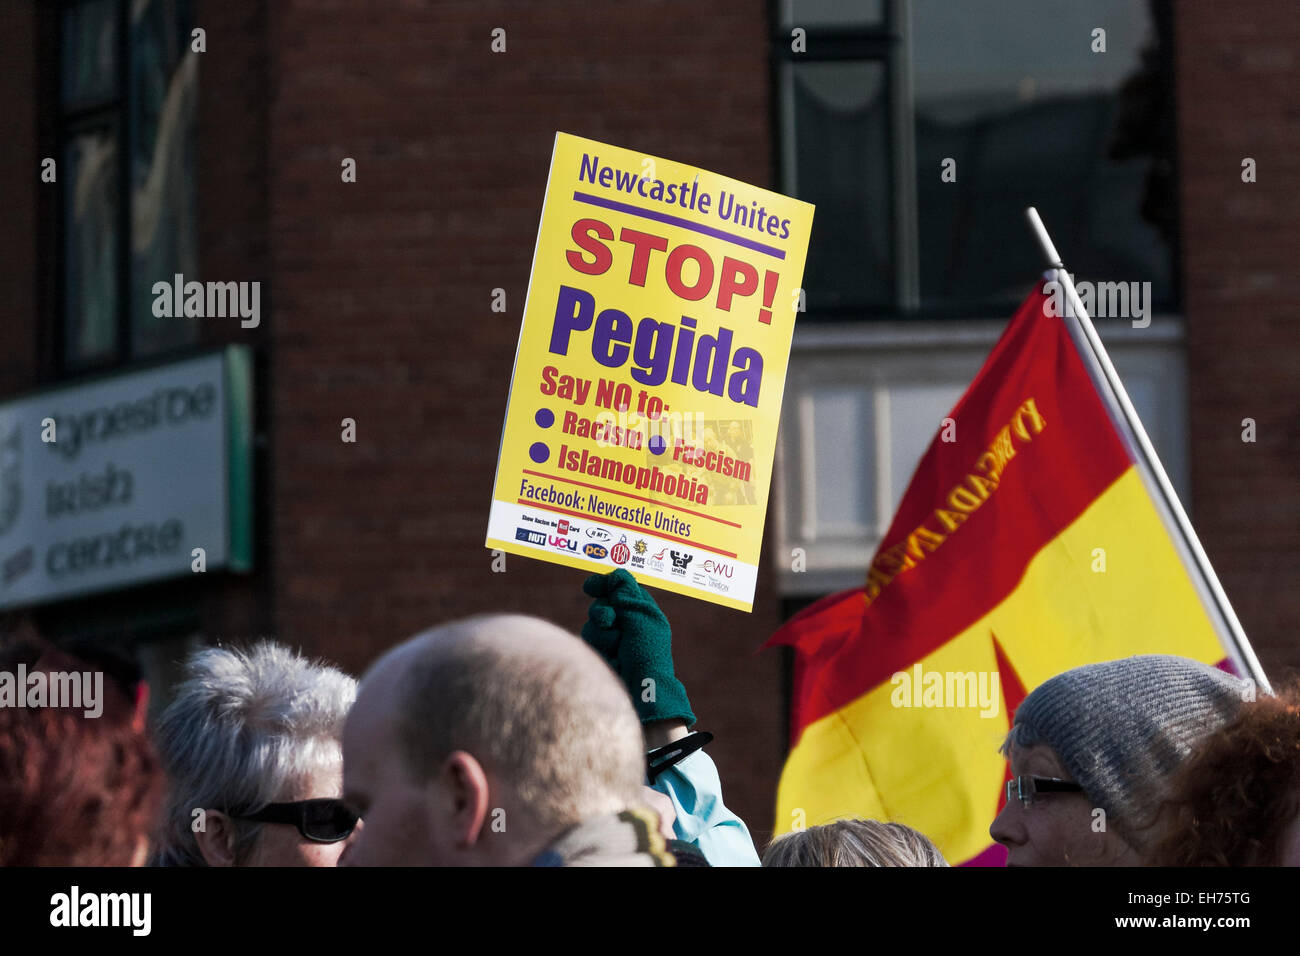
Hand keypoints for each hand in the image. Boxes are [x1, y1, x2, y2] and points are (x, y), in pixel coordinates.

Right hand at [580, 569, 695, 726]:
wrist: (641, 690)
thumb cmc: (647, 652)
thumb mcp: (641, 616)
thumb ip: (626, 593)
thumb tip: (616, 575)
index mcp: (642, 611)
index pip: (620, 590)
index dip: (605, 585)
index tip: (591, 586)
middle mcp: (628, 624)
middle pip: (601, 605)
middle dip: (603, 612)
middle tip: (609, 620)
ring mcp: (614, 641)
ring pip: (593, 625)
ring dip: (603, 634)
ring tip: (616, 647)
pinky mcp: (602, 656)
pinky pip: (590, 642)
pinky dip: (600, 647)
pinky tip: (611, 658)